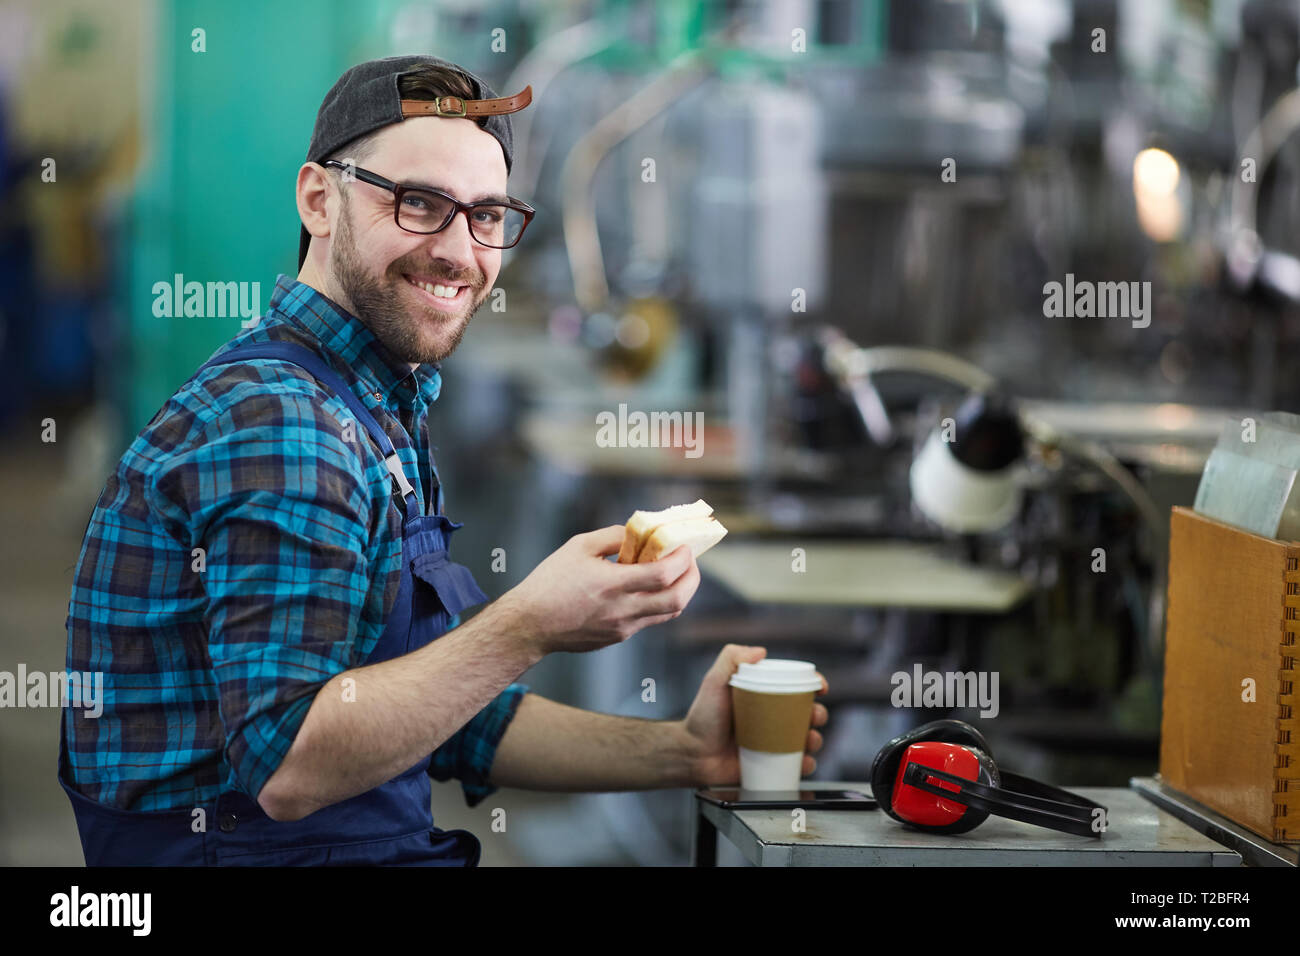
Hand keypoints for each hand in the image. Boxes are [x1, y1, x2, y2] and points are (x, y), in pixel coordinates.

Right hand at [502, 526, 701, 655]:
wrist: (530, 624)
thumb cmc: (550, 582)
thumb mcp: (578, 546)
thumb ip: (613, 536)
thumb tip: (639, 533)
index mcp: (613, 584)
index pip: (664, 574)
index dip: (683, 559)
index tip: (684, 546)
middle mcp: (623, 610)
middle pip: (677, 600)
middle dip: (692, 578)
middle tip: (690, 562)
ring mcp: (622, 628)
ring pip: (668, 613)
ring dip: (680, 592)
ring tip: (675, 573)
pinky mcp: (618, 637)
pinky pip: (649, 620)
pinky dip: (657, 602)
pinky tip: (648, 587)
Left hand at [681, 645, 828, 786]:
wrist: (692, 754)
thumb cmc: (702, 717)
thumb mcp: (714, 682)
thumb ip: (731, 659)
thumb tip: (761, 650)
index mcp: (764, 695)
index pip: (796, 686)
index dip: (814, 684)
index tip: (821, 687)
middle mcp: (773, 717)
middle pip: (808, 713)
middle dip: (818, 714)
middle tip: (812, 717)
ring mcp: (774, 742)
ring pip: (807, 739)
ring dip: (816, 739)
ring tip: (808, 741)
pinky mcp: (773, 764)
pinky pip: (798, 765)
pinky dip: (807, 764)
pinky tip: (803, 762)